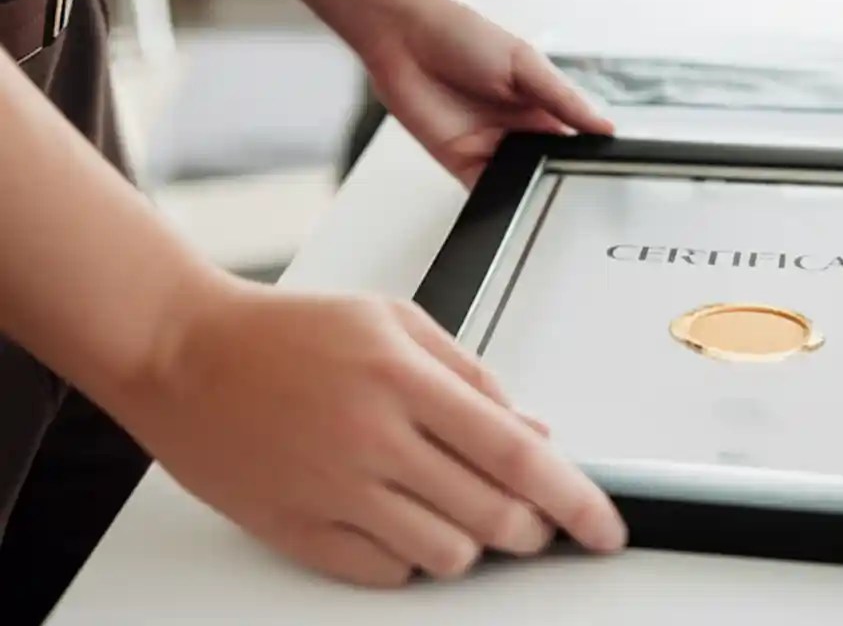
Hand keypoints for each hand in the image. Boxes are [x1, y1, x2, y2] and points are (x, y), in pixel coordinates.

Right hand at [118, 281, 626, 585]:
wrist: (183, 352)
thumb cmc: (289, 331)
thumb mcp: (395, 321)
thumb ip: (474, 376)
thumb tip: (535, 432)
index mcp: (404, 379)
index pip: (518, 456)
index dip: (578, 499)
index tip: (605, 527)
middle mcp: (373, 439)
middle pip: (494, 517)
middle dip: (533, 529)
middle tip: (532, 517)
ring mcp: (333, 491)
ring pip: (447, 557)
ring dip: (473, 545)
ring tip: (458, 512)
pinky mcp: (297, 530)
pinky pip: (384, 575)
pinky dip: (412, 561)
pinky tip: (403, 524)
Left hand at [358, 0, 613, 186]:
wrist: (404, 36)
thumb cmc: (461, 34)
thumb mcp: (525, 62)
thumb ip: (563, 98)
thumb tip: (603, 125)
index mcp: (540, 104)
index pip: (575, 139)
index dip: (589, 156)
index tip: (607, 168)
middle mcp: (518, 129)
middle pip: (549, 166)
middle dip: (560, 177)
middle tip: (573, 183)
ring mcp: (490, 147)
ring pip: (520, 183)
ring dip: (529, 189)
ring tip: (541, 188)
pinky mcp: (461, 162)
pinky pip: (485, 191)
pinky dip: (497, 201)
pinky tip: (509, 199)